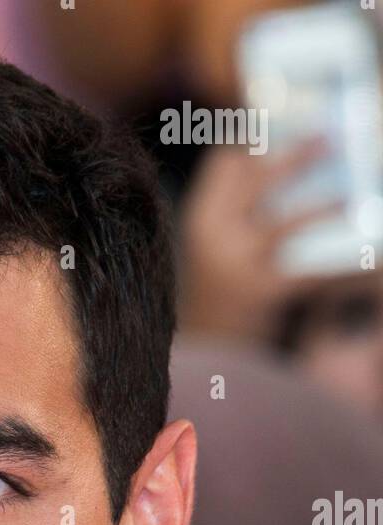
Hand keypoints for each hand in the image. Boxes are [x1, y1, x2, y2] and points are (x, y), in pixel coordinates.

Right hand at [179, 138, 344, 342]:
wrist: (205, 355)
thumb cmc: (216, 296)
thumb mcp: (212, 249)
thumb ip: (235, 211)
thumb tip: (276, 163)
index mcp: (200, 219)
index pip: (226, 163)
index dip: (257, 140)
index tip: (286, 126)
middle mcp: (213, 236)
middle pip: (259, 181)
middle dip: (297, 156)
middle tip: (330, 139)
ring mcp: (236, 264)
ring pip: (287, 222)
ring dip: (323, 206)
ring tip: (350, 199)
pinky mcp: (262, 293)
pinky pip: (311, 272)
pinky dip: (342, 268)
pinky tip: (368, 262)